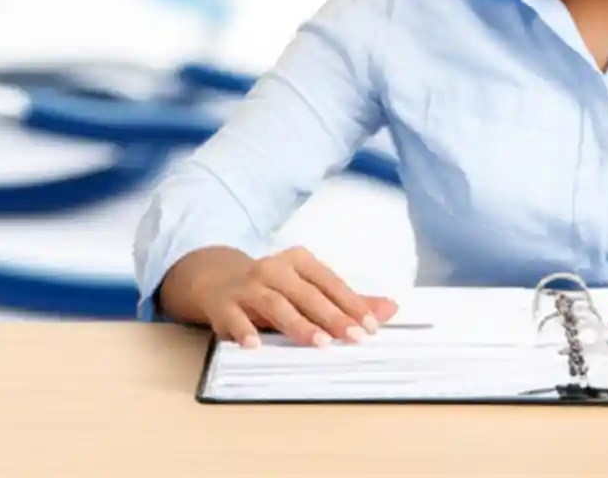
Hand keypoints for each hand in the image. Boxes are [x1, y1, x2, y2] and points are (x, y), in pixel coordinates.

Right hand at [195, 245, 397, 348]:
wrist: (217, 279)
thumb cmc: (273, 287)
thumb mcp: (307, 288)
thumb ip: (346, 301)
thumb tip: (390, 309)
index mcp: (298, 261)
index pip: (329, 282)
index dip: (350, 304)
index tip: (371, 327)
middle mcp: (273, 268)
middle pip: (305, 293)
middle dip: (331, 317)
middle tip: (353, 338)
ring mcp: (246, 286)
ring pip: (275, 303)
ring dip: (298, 324)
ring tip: (318, 343)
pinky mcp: (224, 304)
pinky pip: (235, 317)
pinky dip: (244, 330)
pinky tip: (255, 346)